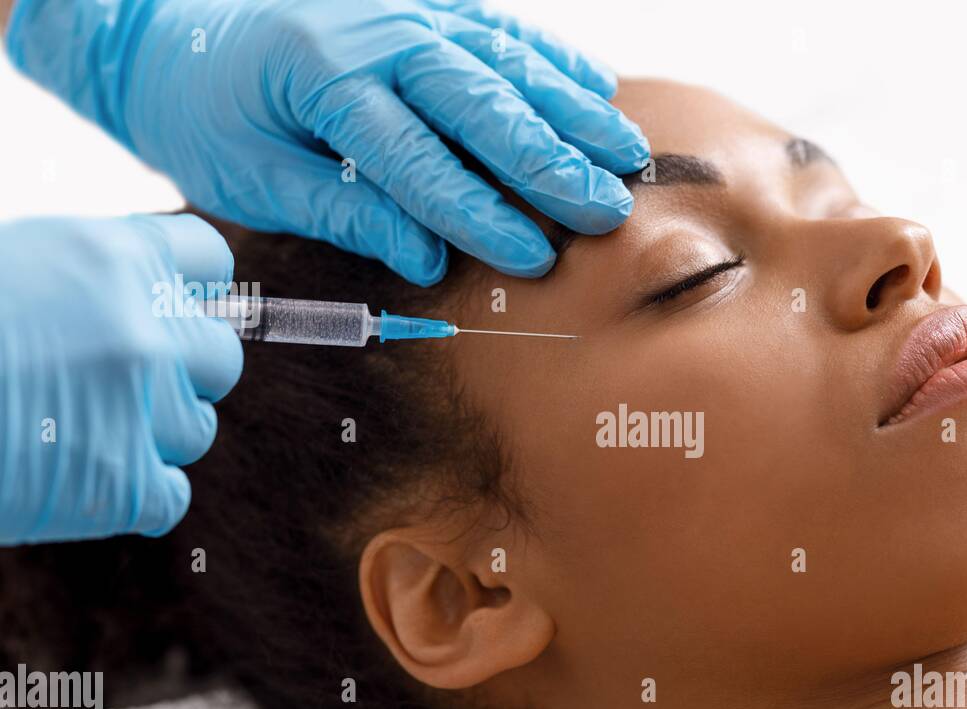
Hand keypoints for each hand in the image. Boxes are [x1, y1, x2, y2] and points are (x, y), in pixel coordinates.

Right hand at [0, 215, 241, 543]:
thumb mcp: (17, 267)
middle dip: (178, 371)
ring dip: (149, 434)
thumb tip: (163, 306)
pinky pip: (169, 495)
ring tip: (70, 429)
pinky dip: (131, 495)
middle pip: (218, 356)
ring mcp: (141, 412)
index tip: (167, 311)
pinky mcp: (123, 487)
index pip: (207, 262)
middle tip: (114, 384)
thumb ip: (93, 282)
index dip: (189, 291)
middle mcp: (145, 331)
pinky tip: (71, 476)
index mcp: (113, 257)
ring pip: (194, 428)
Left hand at [5, 0, 649, 283]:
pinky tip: (599, 89)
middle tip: (605, 210)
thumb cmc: (208, 116)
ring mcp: (405, 8)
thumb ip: (340, 211)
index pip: (413, 156)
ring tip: (626, 159)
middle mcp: (375, 31)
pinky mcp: (424, 3)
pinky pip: (500, 27)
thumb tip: (426, 255)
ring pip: (505, 61)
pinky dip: (553, 58)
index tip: (529, 257)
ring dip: (572, 112)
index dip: (475, 210)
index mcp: (322, 79)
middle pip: (478, 100)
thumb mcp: (251, 178)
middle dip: (548, 162)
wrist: (173, 31)